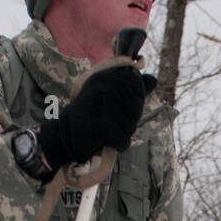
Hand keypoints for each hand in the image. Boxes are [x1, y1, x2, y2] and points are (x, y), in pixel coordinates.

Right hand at [39, 67, 156, 168]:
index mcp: (104, 76)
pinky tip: (111, 143)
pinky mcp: (98, 129)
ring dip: (125, 132)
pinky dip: (121, 145)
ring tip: (110, 131)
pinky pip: (123, 140)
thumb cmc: (93, 113)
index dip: (138, 99)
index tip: (125, 107)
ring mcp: (98, 108)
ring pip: (131, 124)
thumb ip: (132, 87)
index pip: (136, 84)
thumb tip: (154, 80)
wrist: (66, 134)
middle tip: (115, 122)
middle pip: (136, 106)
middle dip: (131, 119)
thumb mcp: (109, 94)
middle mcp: (101, 88)